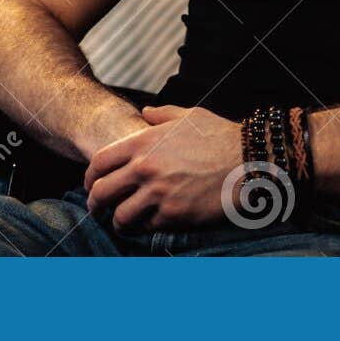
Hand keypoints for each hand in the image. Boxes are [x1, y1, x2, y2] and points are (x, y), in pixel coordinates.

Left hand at [82, 104, 239, 232]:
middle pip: (101, 192)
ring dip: (119, 221)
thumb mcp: (188, 115)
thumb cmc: (220, 136)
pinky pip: (147, 227)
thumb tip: (145, 113)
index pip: (99, 162)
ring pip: (120, 216)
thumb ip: (161, 114)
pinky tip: (150, 223)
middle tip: (97, 209)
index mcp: (143, 143)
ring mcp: (158, 194)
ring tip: (123, 222)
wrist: (249, 160)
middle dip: (95, 203)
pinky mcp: (173, 215)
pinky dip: (145, 227)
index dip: (90, 176)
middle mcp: (145, 169)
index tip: (92, 183)